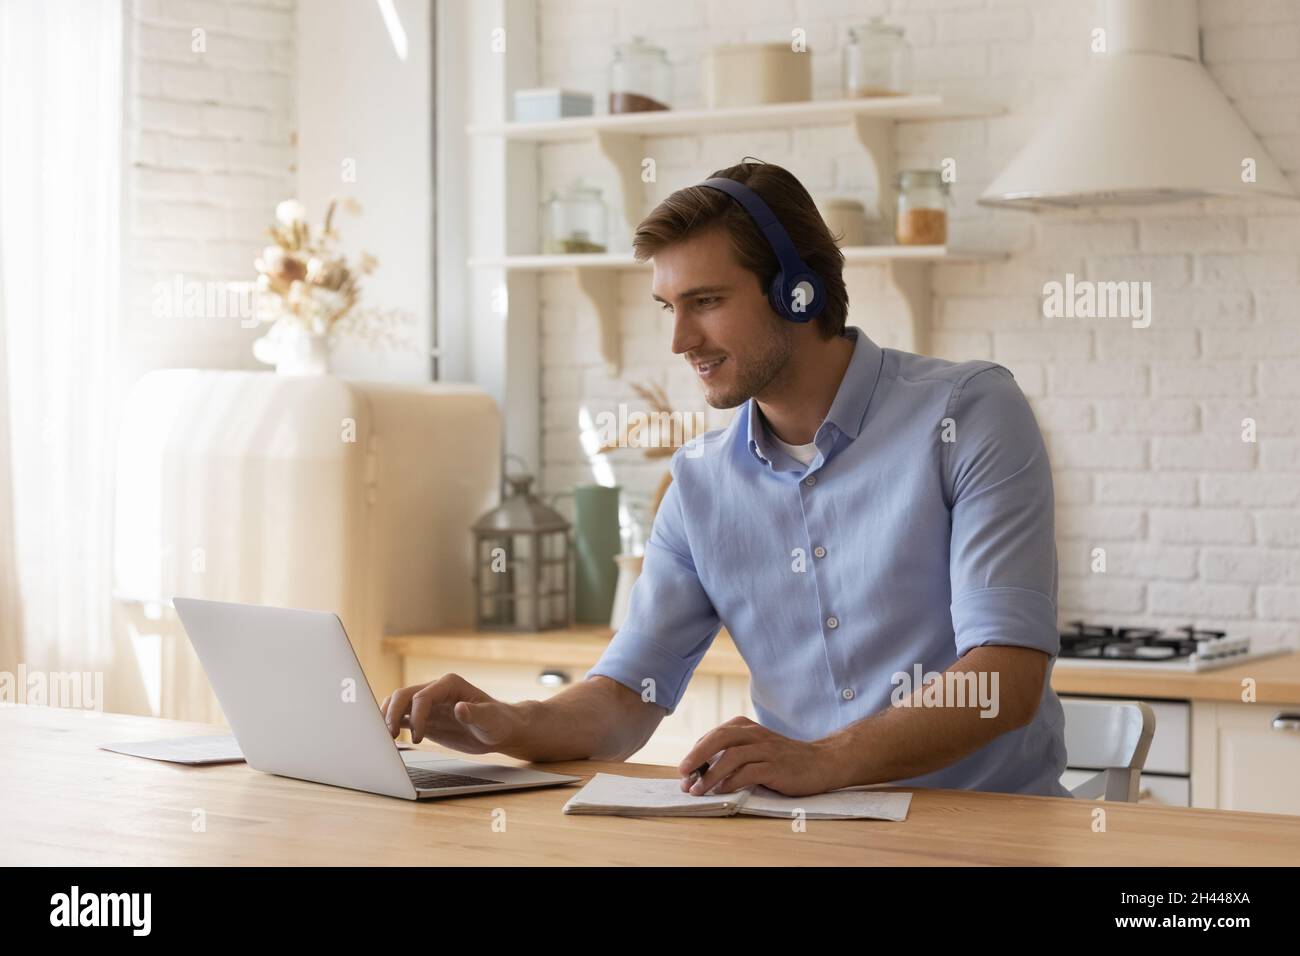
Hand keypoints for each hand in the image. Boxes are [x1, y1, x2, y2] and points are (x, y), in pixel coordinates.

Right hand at [380, 674, 526, 755]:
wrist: (499, 730)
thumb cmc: (498, 721)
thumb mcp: (491, 719)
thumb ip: (476, 713)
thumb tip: (460, 708)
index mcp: (450, 684)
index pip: (423, 696)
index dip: (416, 716)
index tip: (418, 737)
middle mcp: (435, 690)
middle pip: (403, 695)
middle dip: (392, 713)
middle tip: (390, 736)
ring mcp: (427, 704)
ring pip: (397, 703)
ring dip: (387, 717)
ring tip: (384, 738)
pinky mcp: (423, 718)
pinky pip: (401, 717)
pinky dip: (391, 725)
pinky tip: (388, 739)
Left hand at [676, 716, 841, 796]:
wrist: (821, 762)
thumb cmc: (782, 758)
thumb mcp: (754, 748)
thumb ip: (730, 754)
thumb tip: (698, 772)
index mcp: (745, 727)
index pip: (713, 736)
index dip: (695, 753)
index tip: (683, 772)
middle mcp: (754, 734)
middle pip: (719, 738)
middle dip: (697, 756)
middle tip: (682, 774)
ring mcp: (766, 749)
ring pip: (732, 756)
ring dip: (711, 774)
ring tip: (698, 789)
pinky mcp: (777, 766)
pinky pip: (750, 772)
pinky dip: (733, 781)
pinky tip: (723, 791)